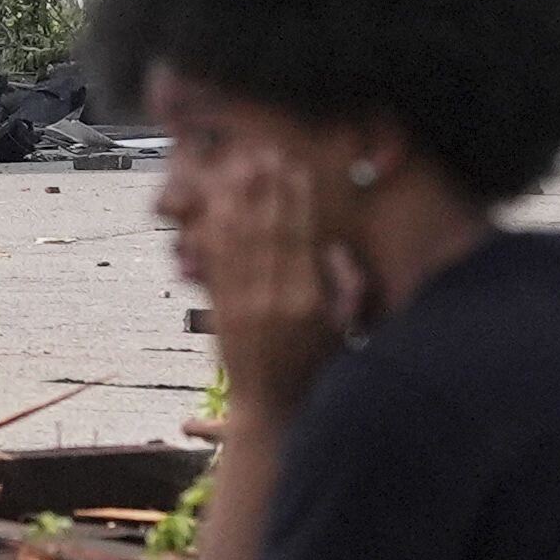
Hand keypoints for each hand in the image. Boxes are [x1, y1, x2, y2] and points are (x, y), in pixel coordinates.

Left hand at [178, 121, 368, 412]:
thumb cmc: (315, 369)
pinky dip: (214, 230)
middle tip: (264, 151)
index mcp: (306, 301)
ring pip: (237, 240)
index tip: (295, 167)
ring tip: (239, 165)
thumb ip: (345, 289)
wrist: (270, 408)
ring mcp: (241, 304)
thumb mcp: (342, 330)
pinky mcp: (220, 310)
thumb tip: (339, 250)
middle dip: (265, 188)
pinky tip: (215, 205)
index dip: (295, 199)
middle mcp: (272, 298)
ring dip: (237, 199)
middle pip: (266, 230)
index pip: (299, 237)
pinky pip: (216, 262)